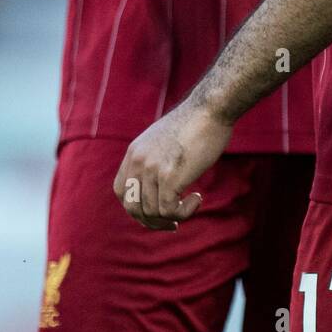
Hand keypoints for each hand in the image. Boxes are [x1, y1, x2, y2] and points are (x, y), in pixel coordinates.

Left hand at [113, 100, 232, 230]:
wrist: (210, 108)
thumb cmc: (196, 123)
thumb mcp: (164, 140)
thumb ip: (155, 159)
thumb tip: (160, 184)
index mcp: (134, 152)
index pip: (121, 191)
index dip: (136, 207)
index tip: (156, 212)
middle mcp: (138, 162)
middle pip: (132, 208)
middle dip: (152, 221)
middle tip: (173, 223)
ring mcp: (152, 169)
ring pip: (152, 213)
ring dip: (174, 216)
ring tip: (193, 202)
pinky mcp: (170, 177)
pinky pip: (169, 210)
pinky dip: (184, 212)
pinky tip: (198, 199)